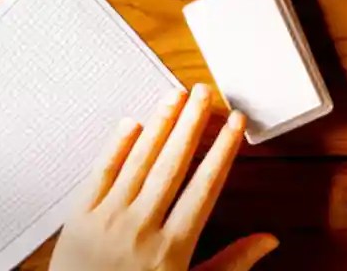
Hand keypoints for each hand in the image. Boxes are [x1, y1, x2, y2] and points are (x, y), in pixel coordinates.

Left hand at [49, 83, 277, 270]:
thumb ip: (231, 264)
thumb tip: (268, 241)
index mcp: (173, 248)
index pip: (204, 188)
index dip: (222, 151)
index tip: (235, 124)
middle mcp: (141, 229)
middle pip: (172, 166)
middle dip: (192, 124)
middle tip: (205, 93)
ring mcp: (108, 220)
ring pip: (139, 162)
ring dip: (160, 124)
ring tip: (176, 95)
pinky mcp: (79, 218)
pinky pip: (101, 173)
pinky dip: (117, 146)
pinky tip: (132, 122)